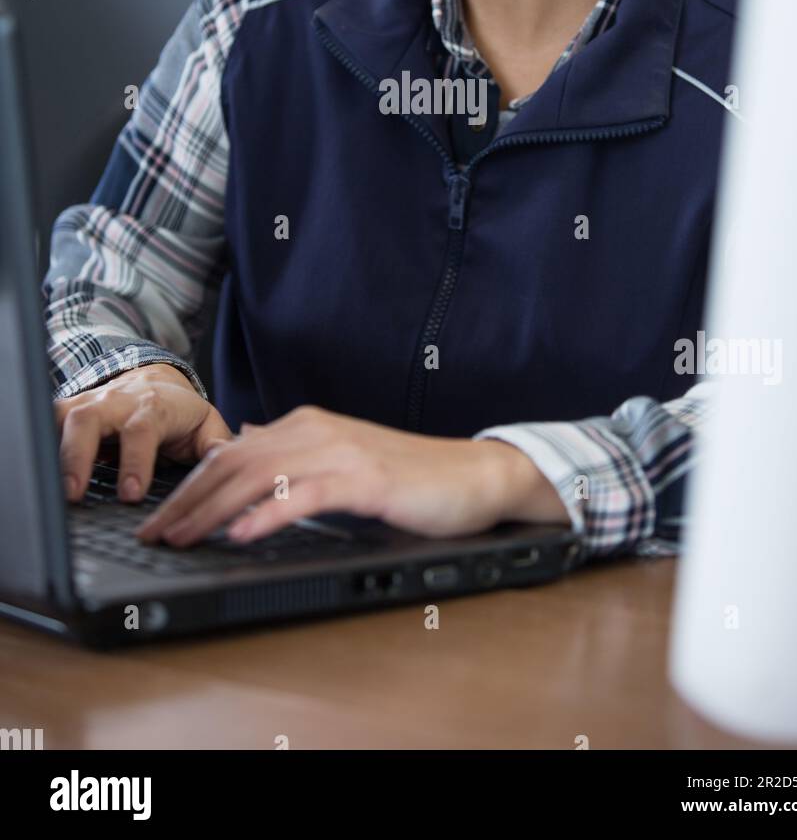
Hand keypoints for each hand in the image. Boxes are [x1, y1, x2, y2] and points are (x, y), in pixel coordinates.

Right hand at [54, 363, 231, 502]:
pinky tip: (43, 469)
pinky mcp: (72, 409)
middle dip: (79, 455)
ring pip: (65, 418)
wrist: (156, 382)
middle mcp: (118, 402)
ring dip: (56, 452)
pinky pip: (50, 419)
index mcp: (154, 406)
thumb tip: (227, 462)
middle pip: (91, 419)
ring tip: (54, 490)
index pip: (142, 430)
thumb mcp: (206, 426)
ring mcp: (91, 403)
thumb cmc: (181, 413)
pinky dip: (44, 439)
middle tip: (74, 493)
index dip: (136, 461)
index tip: (131, 494)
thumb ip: (216, 446)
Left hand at [136, 405, 569, 545]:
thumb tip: (245, 455)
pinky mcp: (366, 478)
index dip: (190, 486)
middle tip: (156, 535)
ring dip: (214, 509)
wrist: (473, 476)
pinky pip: (306, 493)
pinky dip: (268, 513)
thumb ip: (295, 459)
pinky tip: (243, 533)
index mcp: (307, 425)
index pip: (232, 453)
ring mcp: (342, 451)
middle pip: (235, 462)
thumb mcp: (341, 463)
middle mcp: (318, 430)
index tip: (160, 519)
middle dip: (189, 500)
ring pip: (260, 475)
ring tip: (184, 537)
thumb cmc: (409, 478)